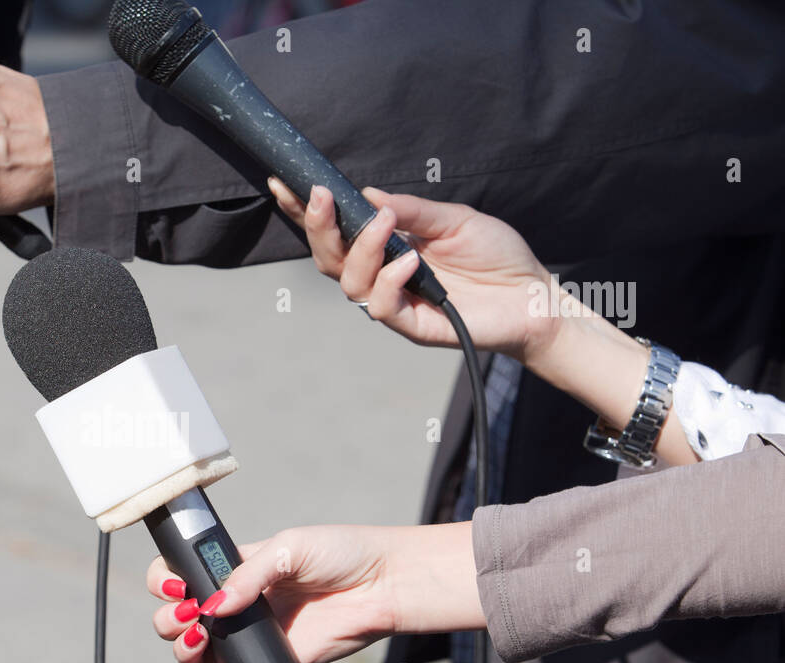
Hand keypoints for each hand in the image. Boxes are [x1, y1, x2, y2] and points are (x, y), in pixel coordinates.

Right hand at [146, 527, 399, 662]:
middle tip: (191, 617)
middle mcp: (234, 605)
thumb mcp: (290, 547)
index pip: (179, 575)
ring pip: (195, 654)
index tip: (176, 587)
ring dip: (183, 652)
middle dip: (168, 621)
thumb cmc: (340, 554)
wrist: (383, 586)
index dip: (164, 582)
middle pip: (176, 619)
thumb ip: (248, 575)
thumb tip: (212, 607)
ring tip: (200, 643)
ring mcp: (249, 637)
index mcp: (231, 570)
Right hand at [269, 180, 558, 366]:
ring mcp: (395, 301)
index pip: (336, 230)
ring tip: (387, 225)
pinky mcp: (413, 326)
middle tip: (322, 196)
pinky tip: (410, 262)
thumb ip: (413, 210)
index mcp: (386, 247)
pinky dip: (390, 280)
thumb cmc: (497, 257)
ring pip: (348, 282)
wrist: (534, 297)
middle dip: (317, 226)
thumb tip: (368, 195)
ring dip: (361, 249)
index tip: (283, 181)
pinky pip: (382, 307)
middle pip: (328, 258)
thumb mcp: (455, 219)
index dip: (305, 210)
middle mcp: (382, 275)